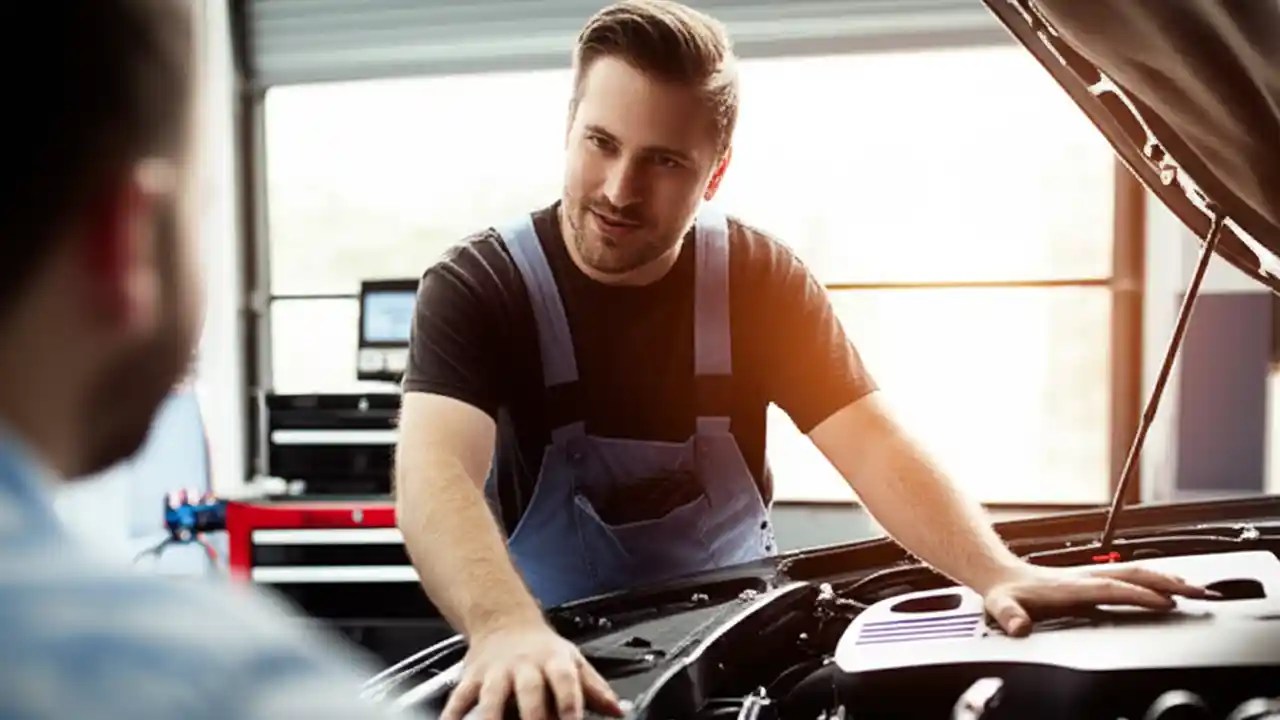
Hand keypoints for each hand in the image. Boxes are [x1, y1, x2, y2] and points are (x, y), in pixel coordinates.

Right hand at [443, 618, 624, 719]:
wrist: (504, 621)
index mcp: (553, 661)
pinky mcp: (472, 679)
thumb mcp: (573, 661)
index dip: (570, 703)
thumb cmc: (543, 650)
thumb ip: (594, 688)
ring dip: (491, 719)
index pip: (565, 680)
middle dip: (533, 718)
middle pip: (529, 691)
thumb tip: (618, 710)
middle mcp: (524, 666)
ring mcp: (495, 673)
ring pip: (491, 697)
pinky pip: (459, 699)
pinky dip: (453, 715)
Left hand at [981, 562, 1218, 636]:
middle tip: (1200, 592)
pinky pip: (1132, 576)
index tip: (1165, 601)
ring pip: (1136, 572)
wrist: (1001, 574)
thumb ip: (1010, 616)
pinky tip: (1172, 586)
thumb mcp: (1001, 607)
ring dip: (1167, 578)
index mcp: (1069, 587)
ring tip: (1197, 589)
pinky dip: (1156, 579)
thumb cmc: (1006, 594)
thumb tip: (1018, 626)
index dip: (1137, 594)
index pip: (1110, 589)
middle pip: (1133, 574)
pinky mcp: (1095, 579)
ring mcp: (1092, 575)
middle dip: (1167, 582)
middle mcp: (1085, 577)